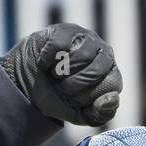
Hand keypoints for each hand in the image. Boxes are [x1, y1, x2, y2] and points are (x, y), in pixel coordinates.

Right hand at [0, 24, 121, 126]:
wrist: (32, 84)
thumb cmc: (60, 98)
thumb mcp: (80, 114)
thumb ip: (101, 114)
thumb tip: (112, 98)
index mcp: (111, 75)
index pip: (112, 85)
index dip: (90, 96)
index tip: (76, 101)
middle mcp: (104, 53)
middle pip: (97, 71)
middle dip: (75, 86)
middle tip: (63, 89)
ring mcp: (86, 39)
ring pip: (82, 56)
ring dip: (62, 73)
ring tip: (56, 75)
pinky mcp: (66, 31)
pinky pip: (61, 46)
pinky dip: (48, 60)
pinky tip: (46, 64)